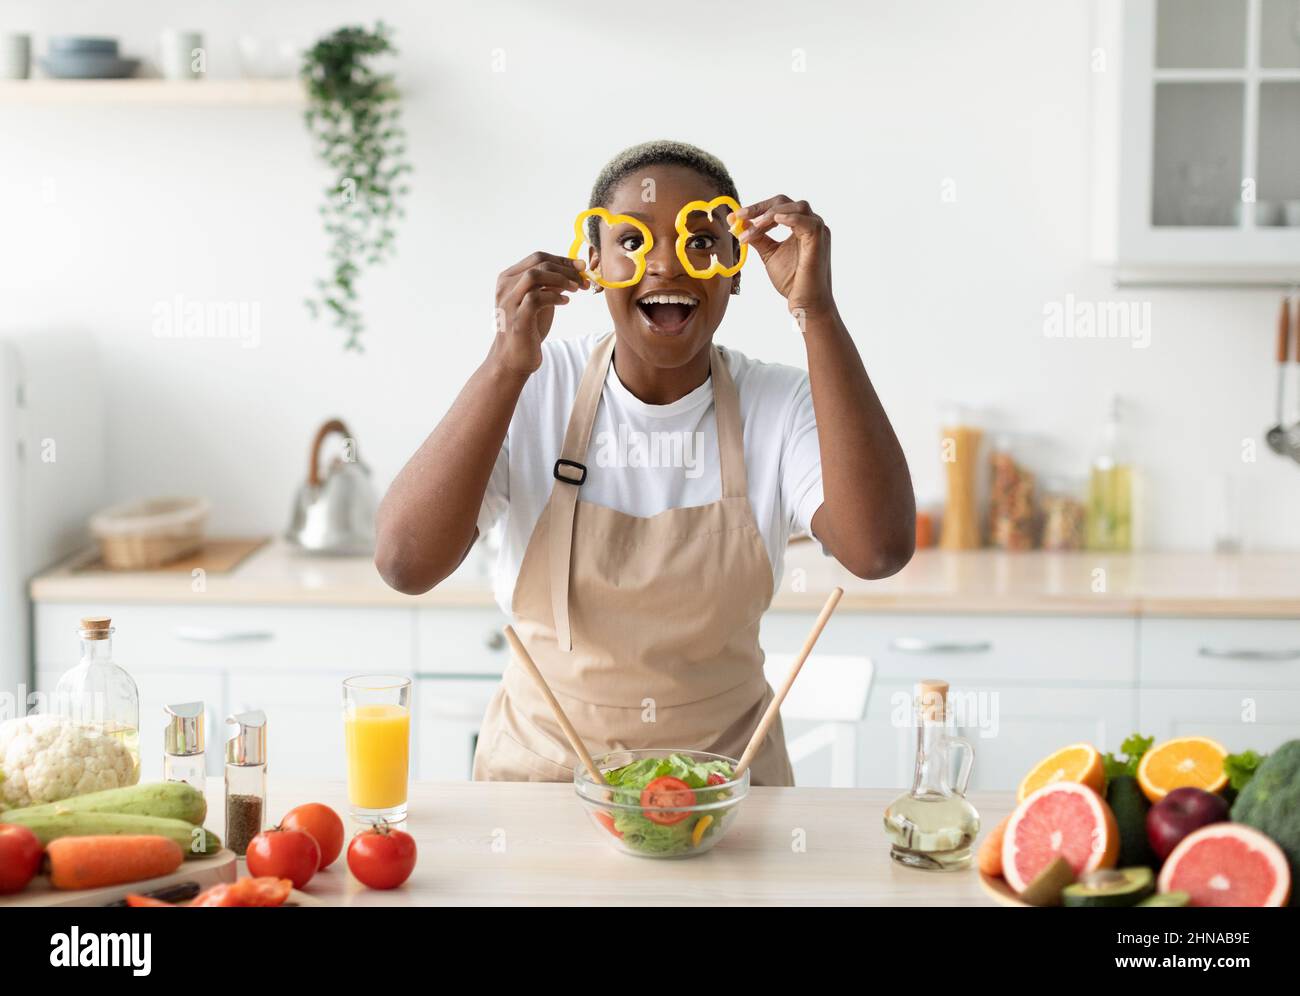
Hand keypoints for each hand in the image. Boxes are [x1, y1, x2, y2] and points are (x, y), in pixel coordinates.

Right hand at [490, 252, 587, 373]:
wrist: (513, 358)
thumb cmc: (528, 328)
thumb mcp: (539, 301)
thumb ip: (549, 285)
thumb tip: (573, 270)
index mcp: (509, 279)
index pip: (538, 258)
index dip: (562, 260)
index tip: (580, 267)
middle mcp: (506, 288)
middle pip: (539, 263)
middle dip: (566, 268)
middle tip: (583, 280)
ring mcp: (510, 303)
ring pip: (535, 275)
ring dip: (561, 279)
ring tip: (575, 289)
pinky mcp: (517, 319)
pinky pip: (536, 298)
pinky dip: (554, 297)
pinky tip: (565, 302)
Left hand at [732, 196, 834, 323]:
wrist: (805, 303)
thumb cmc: (792, 281)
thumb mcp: (769, 253)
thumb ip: (757, 237)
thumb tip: (738, 223)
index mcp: (800, 226)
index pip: (777, 207)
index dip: (756, 209)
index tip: (735, 217)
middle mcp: (810, 224)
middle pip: (784, 202)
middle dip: (759, 207)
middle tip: (740, 217)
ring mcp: (817, 231)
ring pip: (796, 207)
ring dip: (771, 214)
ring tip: (754, 226)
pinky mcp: (819, 240)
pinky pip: (806, 221)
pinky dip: (790, 218)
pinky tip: (774, 221)